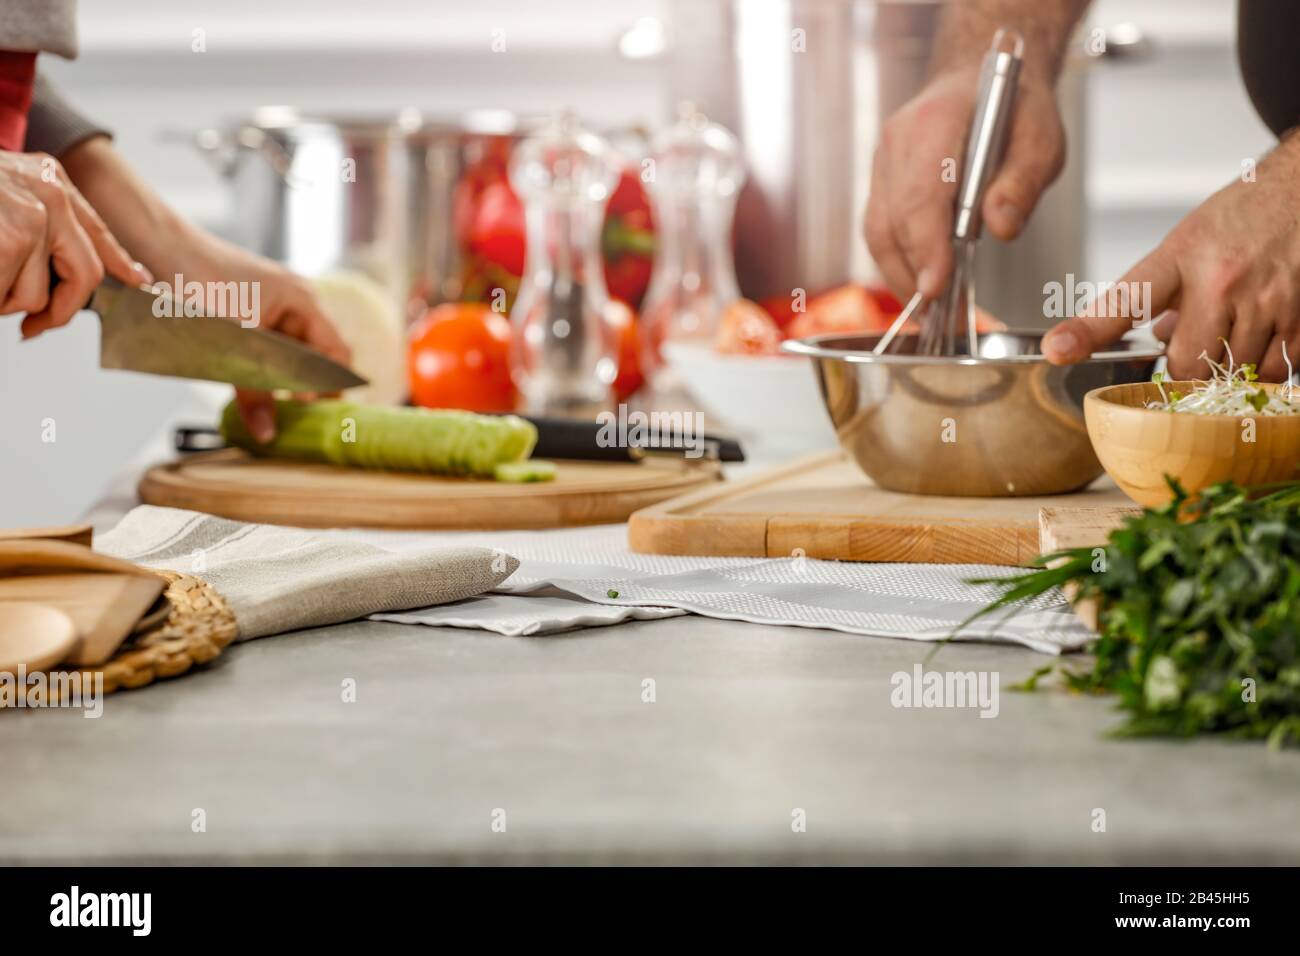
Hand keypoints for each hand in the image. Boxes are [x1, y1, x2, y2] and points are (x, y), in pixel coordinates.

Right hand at [0, 151, 150, 336]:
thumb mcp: (7, 191)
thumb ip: (46, 223)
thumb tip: (105, 269)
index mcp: (48, 179)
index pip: (97, 232)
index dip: (120, 262)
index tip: (139, 280)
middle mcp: (48, 196)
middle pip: (85, 276)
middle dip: (59, 310)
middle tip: (33, 328)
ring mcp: (29, 219)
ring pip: (36, 295)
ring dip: (1, 298)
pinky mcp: (9, 243)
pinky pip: (6, 297)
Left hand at [56, 137, 349, 441]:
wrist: (152, 243)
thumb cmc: (195, 274)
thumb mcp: (230, 339)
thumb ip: (252, 390)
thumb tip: (268, 433)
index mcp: (303, 300)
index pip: (336, 353)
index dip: (326, 385)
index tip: (304, 408)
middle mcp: (293, 303)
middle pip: (314, 358)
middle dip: (305, 387)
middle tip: (292, 417)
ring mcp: (270, 308)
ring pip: (287, 358)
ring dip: (279, 382)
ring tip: (267, 405)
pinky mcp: (246, 315)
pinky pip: (264, 352)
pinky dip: (259, 371)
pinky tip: (246, 387)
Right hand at [864, 67, 1066, 299]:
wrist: (980, 79)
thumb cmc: (1012, 107)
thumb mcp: (1041, 138)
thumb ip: (1022, 183)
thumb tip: (1000, 228)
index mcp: (934, 122)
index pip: (920, 195)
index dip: (925, 246)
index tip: (936, 288)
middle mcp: (896, 143)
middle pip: (890, 222)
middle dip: (912, 275)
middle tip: (942, 319)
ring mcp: (882, 163)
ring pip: (878, 233)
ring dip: (902, 278)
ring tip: (933, 315)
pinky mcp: (880, 183)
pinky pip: (881, 231)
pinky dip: (900, 265)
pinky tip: (923, 289)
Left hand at [1042, 136, 1299, 380]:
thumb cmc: (1244, 215)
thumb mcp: (1188, 242)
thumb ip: (1163, 292)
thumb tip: (1157, 340)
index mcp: (1181, 256)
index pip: (1126, 301)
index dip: (1087, 331)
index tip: (1057, 349)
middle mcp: (1222, 280)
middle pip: (1186, 362)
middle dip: (1183, 367)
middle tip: (1191, 347)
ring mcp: (1266, 300)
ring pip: (1232, 373)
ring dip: (1226, 369)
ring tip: (1230, 334)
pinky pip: (1276, 371)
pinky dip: (1264, 369)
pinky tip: (1259, 342)